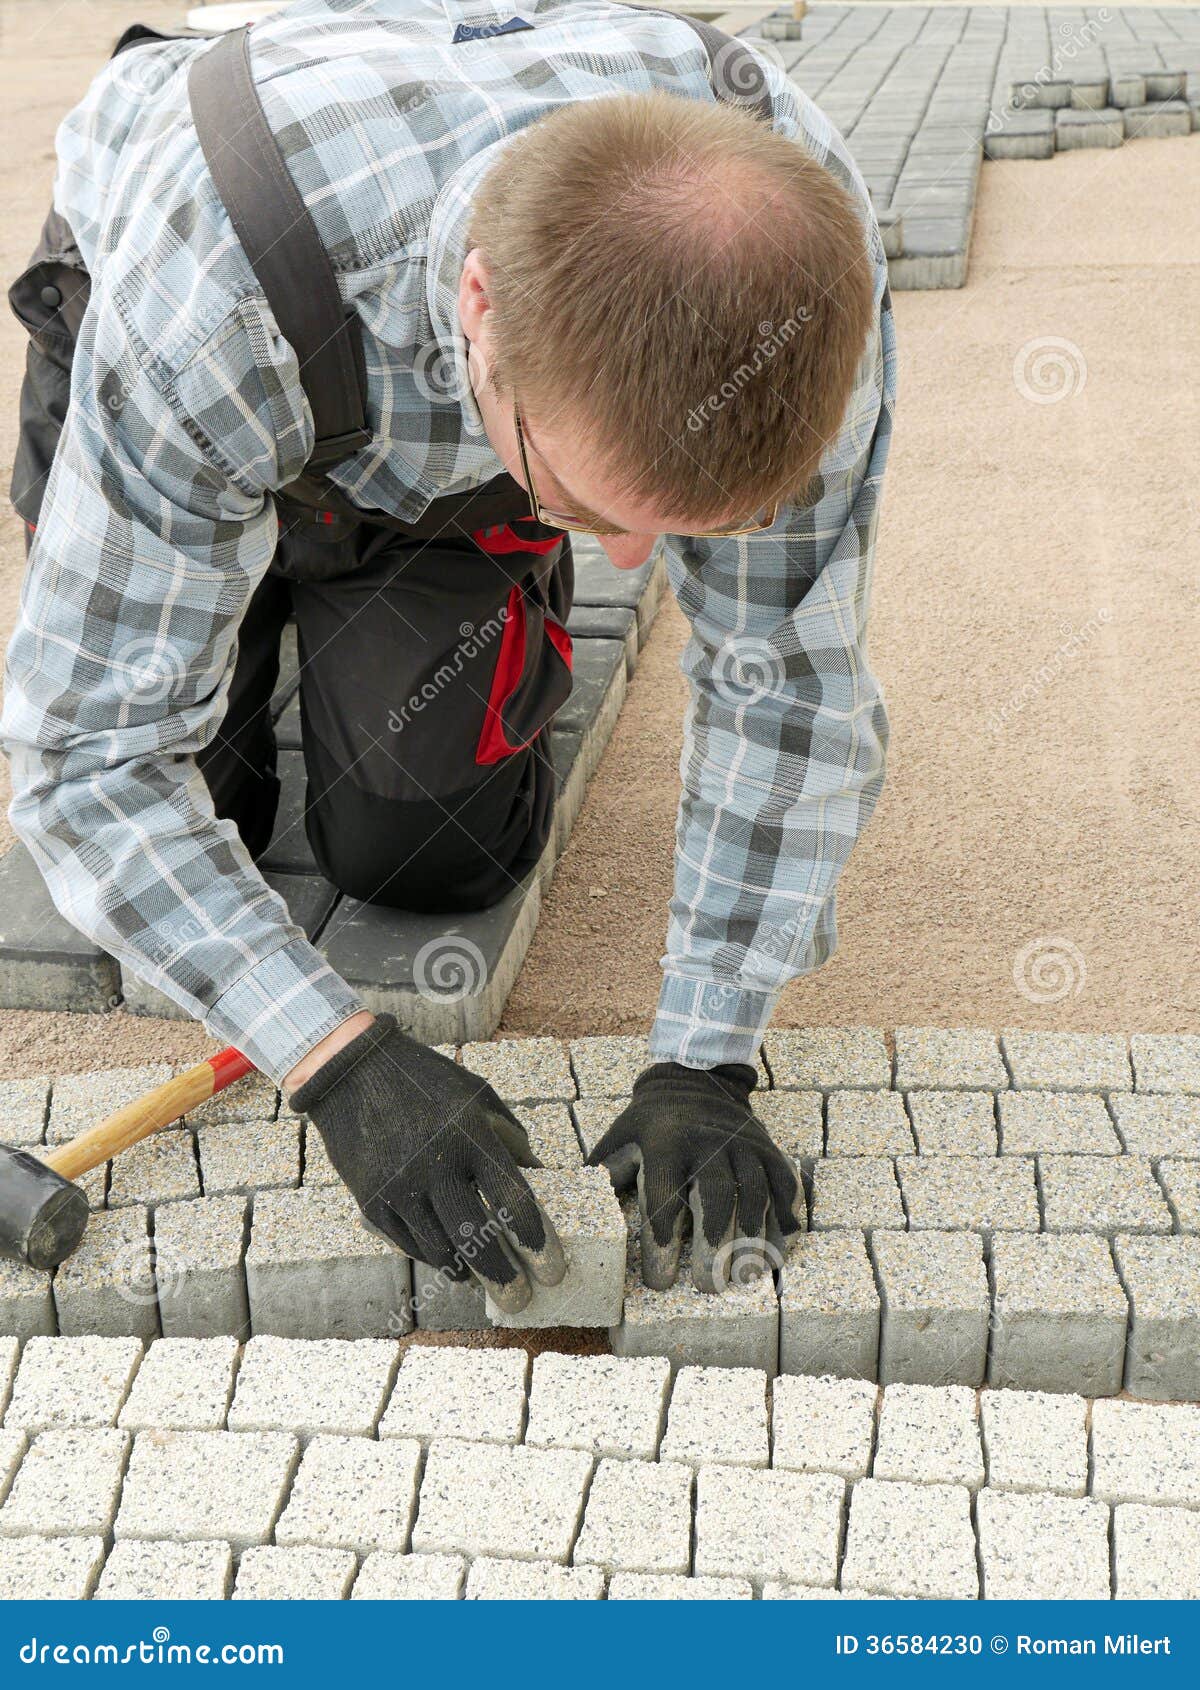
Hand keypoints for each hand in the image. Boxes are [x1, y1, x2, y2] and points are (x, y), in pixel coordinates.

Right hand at [288, 1013, 564, 1311]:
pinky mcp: (371, 1200)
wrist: (350, 1069)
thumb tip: (539, 1178)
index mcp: (469, 1134)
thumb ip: (509, 1136)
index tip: (552, 1268)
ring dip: (467, 1272)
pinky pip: (409, 1245)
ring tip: (484, 1280)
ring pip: (440, 1250)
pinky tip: (451, 1263)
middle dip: (504, 1278)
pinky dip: (434, 1258)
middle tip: (521, 1298)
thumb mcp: (476, 1095)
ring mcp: (398, 1186)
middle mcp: (434, 1163)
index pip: (512, 1199)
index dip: (537, 1241)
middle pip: (475, 1238)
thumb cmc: (425, 1080)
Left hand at [587, 1061, 801, 1292]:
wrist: (695, 1076)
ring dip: (752, 1238)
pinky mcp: (768, 1148)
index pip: (663, 1199)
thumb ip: (602, 1179)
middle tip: (709, 1286)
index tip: (660, 1281)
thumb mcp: (618, 1140)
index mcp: (664, 1145)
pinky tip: (779, 1248)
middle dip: (714, 1246)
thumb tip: (570, 1219)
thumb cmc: (649, 1122)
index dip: (661, 1242)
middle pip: (715, 1197)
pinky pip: (783, 1183)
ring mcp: (742, 1144)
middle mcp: (706, 1143)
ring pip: (754, 1193)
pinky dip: (785, 1216)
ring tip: (746, 1277)